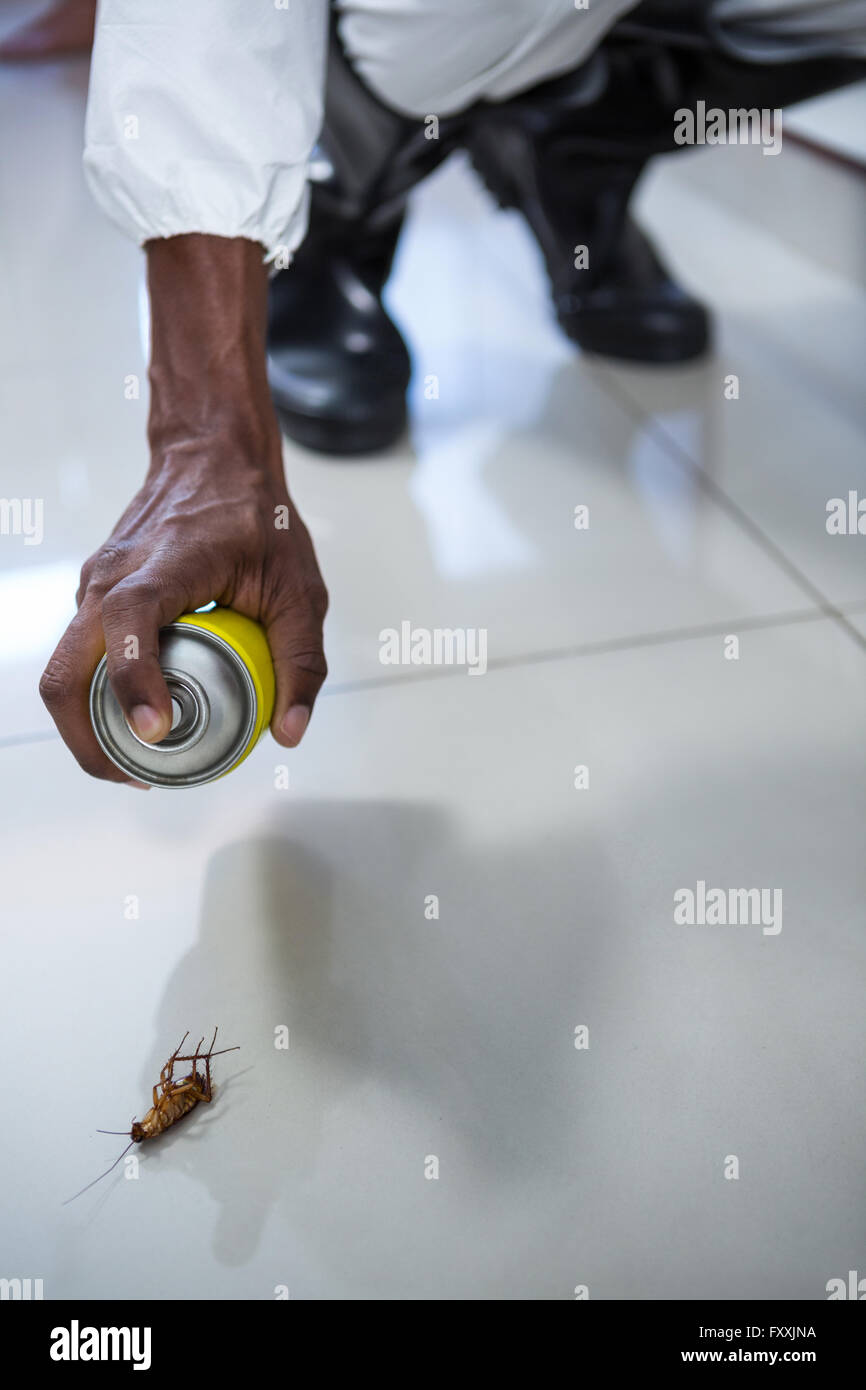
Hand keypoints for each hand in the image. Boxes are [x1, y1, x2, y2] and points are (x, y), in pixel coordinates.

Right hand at [40, 236, 327, 783]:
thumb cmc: (258, 517)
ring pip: (65, 670)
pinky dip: (98, 697)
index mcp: (164, 565)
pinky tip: (141, 719)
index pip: (127, 624)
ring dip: (88, 725)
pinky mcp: (94, 595)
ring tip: (139, 761)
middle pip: (65, 672)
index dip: (132, 683)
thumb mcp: (301, 588)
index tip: (155, 730)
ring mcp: (94, 585)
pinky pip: (81, 657)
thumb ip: (301, 661)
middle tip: (138, 776)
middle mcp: (113, 577)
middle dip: (89, 740)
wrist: (212, 455)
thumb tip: (289, 734)